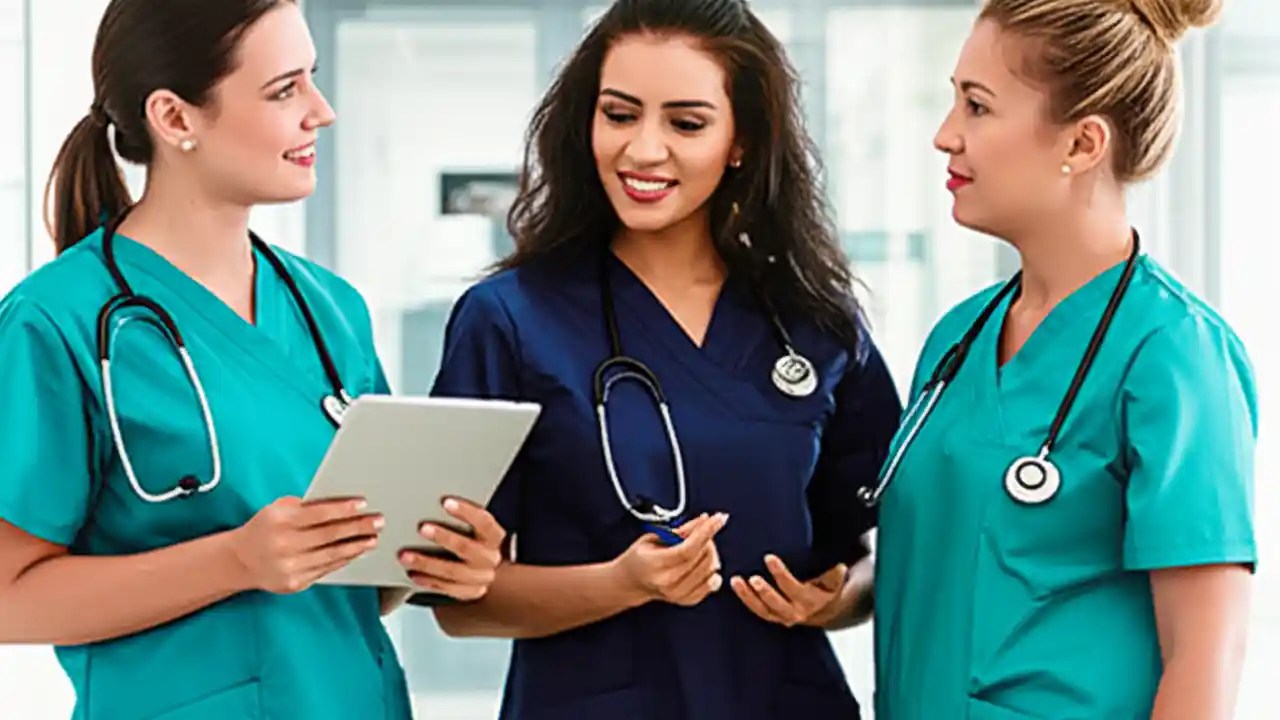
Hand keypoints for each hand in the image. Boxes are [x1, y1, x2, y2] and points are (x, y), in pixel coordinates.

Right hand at [231, 496, 382, 594]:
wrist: (240, 561)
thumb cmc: (264, 529)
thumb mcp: (277, 509)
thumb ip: (304, 506)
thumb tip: (340, 503)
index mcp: (280, 521)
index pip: (319, 514)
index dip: (344, 509)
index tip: (363, 505)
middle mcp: (284, 545)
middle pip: (330, 535)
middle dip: (358, 527)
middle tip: (378, 522)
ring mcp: (290, 567)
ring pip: (332, 555)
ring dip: (357, 546)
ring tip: (373, 538)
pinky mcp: (295, 583)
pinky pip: (327, 569)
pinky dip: (344, 559)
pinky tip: (356, 552)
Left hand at [398, 498, 505, 601]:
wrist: (483, 568)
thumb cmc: (471, 540)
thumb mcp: (472, 527)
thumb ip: (459, 517)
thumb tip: (434, 502)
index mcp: (493, 536)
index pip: (484, 521)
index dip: (466, 511)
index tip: (445, 502)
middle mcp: (490, 557)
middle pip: (467, 548)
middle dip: (443, 538)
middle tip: (422, 528)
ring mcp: (481, 577)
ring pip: (454, 572)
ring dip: (427, 563)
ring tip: (405, 556)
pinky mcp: (469, 592)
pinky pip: (447, 589)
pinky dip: (429, 581)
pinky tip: (413, 574)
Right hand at [613, 513, 728, 606]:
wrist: (631, 582)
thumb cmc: (640, 557)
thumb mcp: (653, 536)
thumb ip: (680, 530)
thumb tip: (704, 520)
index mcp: (655, 565)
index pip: (688, 549)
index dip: (706, 532)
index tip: (719, 518)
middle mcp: (668, 583)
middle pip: (702, 558)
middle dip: (708, 538)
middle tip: (701, 530)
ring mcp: (679, 594)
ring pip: (711, 570)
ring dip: (711, 553)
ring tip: (699, 546)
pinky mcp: (688, 600)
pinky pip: (713, 584)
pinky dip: (713, 570)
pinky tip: (703, 562)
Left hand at [731, 556, 847, 627]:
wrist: (823, 611)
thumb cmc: (826, 589)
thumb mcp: (833, 582)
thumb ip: (835, 576)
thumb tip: (840, 568)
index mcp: (808, 601)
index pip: (792, 587)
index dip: (780, 573)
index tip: (768, 558)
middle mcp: (794, 612)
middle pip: (775, 603)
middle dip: (763, 591)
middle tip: (751, 578)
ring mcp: (781, 616)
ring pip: (762, 609)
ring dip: (747, 596)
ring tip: (735, 580)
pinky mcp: (772, 617)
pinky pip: (757, 610)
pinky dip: (745, 600)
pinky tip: (735, 586)